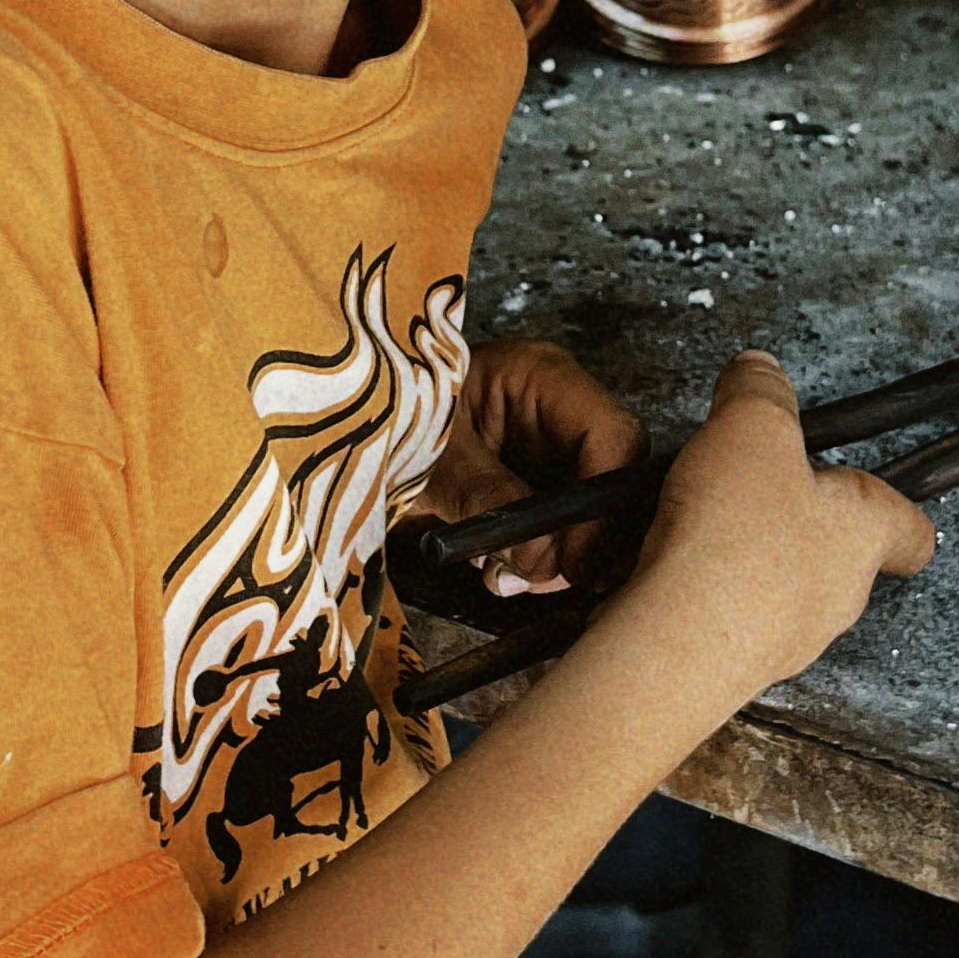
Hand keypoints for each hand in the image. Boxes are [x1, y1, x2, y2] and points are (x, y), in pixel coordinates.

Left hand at [405, 337, 647, 593]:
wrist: (346, 426)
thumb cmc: (384, 415)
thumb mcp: (431, 457)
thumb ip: (488, 499)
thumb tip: (543, 558)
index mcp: (541, 377)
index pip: (612, 437)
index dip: (604, 505)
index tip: (576, 562)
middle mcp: (556, 410)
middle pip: (610, 480)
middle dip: (580, 539)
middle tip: (540, 580)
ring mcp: (546, 447)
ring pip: (586, 512)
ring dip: (553, 557)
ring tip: (504, 577)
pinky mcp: (530, 482)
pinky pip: (555, 526)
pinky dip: (532, 557)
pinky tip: (497, 570)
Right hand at [623, 351, 933, 705]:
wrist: (677, 642)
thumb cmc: (735, 539)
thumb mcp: (751, 428)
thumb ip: (760, 391)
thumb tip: (760, 370)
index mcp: (864, 534)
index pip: (913, 531)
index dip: (898, 509)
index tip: (877, 495)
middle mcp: (837, 595)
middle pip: (837, 554)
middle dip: (798, 520)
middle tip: (755, 488)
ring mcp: (787, 640)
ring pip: (781, 590)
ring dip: (748, 558)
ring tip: (696, 525)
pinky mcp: (733, 666)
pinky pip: (730, 622)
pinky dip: (704, 595)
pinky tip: (664, 569)